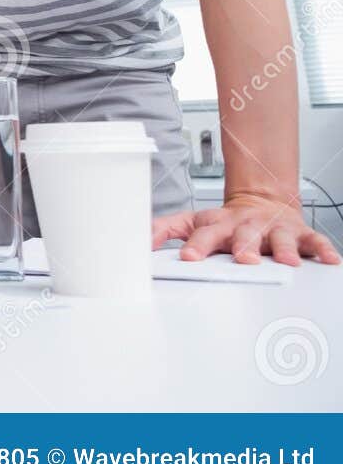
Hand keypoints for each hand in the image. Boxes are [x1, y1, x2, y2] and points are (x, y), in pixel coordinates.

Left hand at [152, 195, 340, 265]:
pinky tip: (329, 260)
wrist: (261, 202)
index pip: (203, 234)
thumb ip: (164, 229)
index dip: (196, 245)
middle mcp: (247, 226)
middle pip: (244, 235)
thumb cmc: (225, 221)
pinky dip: (322, 250)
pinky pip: (314, 242)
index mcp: (219, 224)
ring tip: (287, 261)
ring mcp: (274, 229)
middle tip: (243, 258)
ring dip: (284, 249)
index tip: (188, 257)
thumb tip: (139, 242)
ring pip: (280, 238)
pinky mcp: (300, 234)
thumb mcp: (192, 221)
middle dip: (244, 246)